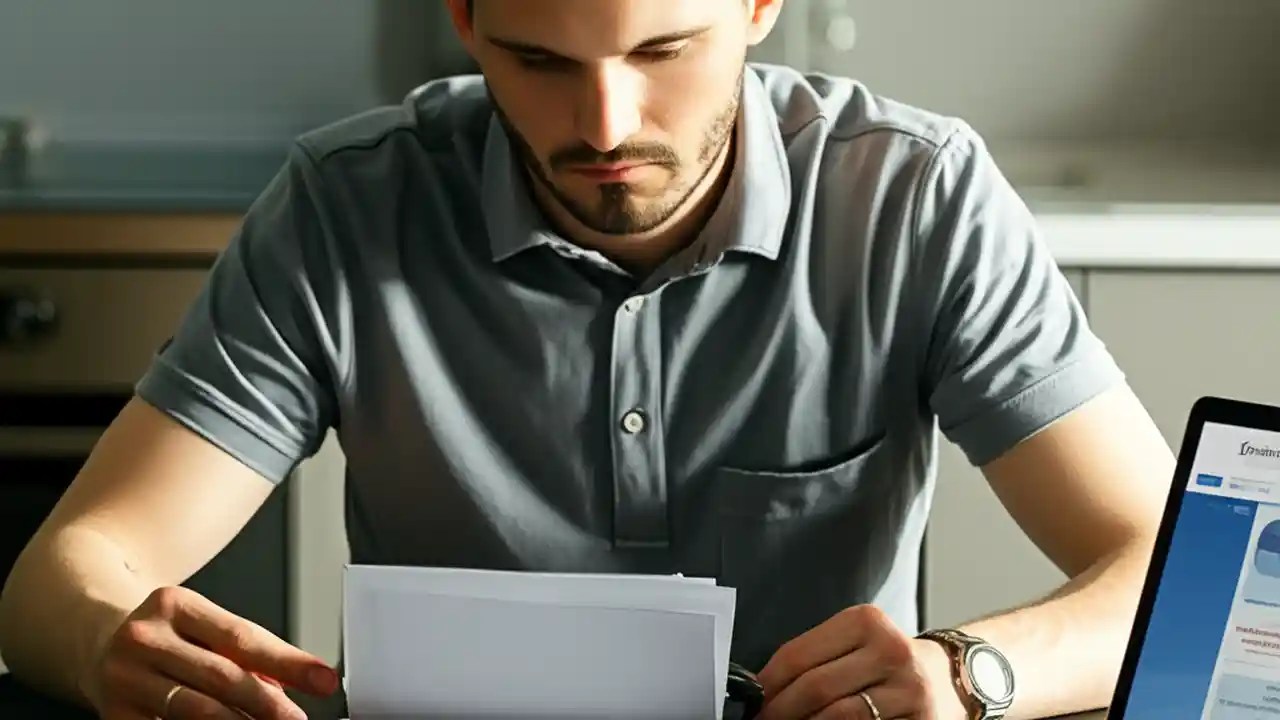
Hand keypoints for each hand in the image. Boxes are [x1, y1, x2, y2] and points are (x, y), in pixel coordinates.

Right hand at [89, 586, 338, 719]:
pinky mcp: (113, 715)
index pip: (243, 637)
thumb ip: (246, 650)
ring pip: (194, 710)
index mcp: (175, 604)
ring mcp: (124, 677)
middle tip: (298, 718)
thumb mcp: (202, 625)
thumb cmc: (165, 634)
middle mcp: (144, 637)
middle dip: (268, 703)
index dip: (288, 662)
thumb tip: (294, 681)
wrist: (92, 638)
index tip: (324, 681)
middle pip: (220, 676)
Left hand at [755, 604, 962, 719]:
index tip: (751, 702)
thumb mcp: (855, 642)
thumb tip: (764, 689)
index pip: (798, 655)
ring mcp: (909, 689)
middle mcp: (890, 650)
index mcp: (865, 622)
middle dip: (780, 711)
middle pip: (816, 688)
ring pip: (839, 716)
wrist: (950, 677)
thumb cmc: (887, 661)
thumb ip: (814, 657)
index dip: (767, 684)